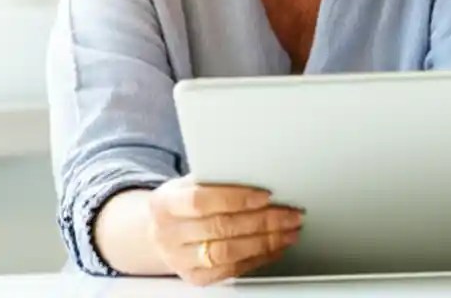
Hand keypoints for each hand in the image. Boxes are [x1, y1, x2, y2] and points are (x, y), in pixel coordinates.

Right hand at [147, 176, 301, 284]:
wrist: (160, 233)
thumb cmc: (182, 203)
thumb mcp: (188, 184)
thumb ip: (216, 179)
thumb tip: (258, 173)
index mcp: (165, 203)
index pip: (201, 200)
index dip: (236, 198)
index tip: (266, 195)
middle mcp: (168, 234)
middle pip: (220, 228)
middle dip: (262, 221)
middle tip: (290, 214)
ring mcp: (180, 259)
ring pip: (227, 253)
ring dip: (265, 242)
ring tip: (289, 231)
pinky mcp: (195, 277)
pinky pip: (231, 271)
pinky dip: (258, 258)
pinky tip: (275, 247)